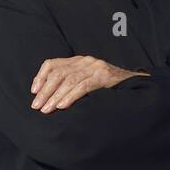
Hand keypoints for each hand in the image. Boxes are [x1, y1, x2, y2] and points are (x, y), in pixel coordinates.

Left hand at [30, 56, 146, 112]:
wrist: (135, 83)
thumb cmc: (107, 87)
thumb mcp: (87, 81)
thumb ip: (71, 83)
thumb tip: (47, 96)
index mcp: (78, 61)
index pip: (52, 64)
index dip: (40, 76)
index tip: (33, 91)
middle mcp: (85, 61)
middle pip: (58, 73)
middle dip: (45, 91)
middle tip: (36, 105)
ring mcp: (95, 67)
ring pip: (69, 80)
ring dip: (55, 96)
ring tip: (46, 109)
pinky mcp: (104, 76)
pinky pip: (83, 86)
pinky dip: (70, 96)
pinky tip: (62, 106)